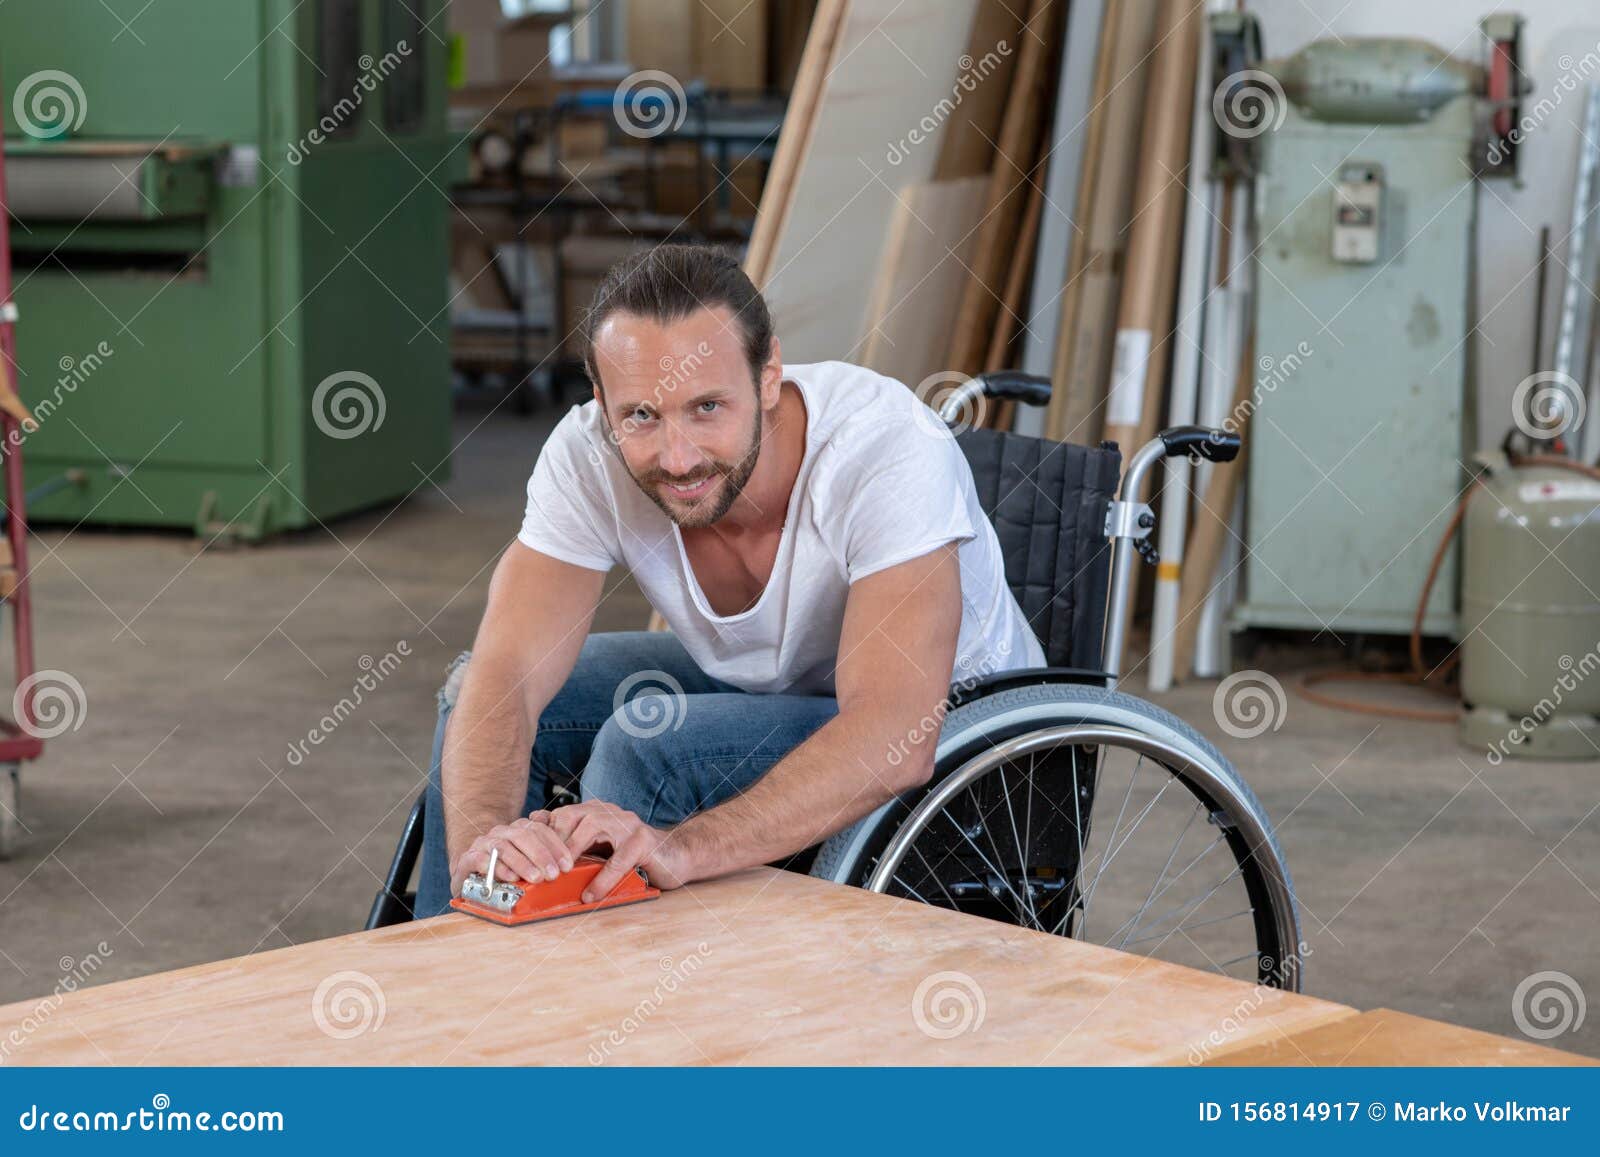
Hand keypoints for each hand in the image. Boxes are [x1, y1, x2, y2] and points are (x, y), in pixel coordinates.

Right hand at [450, 812, 571, 896]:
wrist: (468, 875)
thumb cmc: (502, 871)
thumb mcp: (526, 864)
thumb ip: (543, 860)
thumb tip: (567, 866)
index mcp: (517, 830)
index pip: (540, 830)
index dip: (556, 846)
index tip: (567, 865)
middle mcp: (500, 833)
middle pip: (523, 835)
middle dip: (541, 855)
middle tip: (553, 874)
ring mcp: (482, 844)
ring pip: (503, 846)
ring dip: (523, 863)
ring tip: (536, 878)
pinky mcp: (466, 858)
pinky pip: (481, 859)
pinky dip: (497, 868)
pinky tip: (511, 878)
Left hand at [538, 800, 693, 900]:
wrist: (676, 855)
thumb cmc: (633, 855)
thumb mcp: (600, 850)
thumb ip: (575, 846)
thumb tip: (541, 849)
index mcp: (596, 811)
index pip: (560, 814)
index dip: (541, 833)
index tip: (525, 855)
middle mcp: (610, 812)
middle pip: (572, 815)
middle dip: (552, 840)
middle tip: (540, 867)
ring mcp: (628, 823)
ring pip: (593, 827)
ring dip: (572, 851)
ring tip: (560, 875)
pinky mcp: (644, 841)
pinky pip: (619, 859)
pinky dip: (602, 878)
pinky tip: (591, 895)